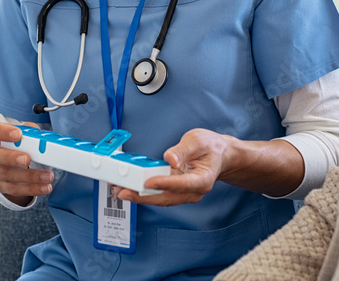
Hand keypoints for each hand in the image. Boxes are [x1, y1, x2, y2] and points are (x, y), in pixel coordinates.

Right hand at [0, 120, 52, 205]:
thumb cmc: (15, 140)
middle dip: (11, 157)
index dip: (0, 131)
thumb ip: (29, 131)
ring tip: (48, 176)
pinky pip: (13, 189)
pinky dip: (31, 188)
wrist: (9, 158)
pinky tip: (45, 187)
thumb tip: (40, 137)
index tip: (18, 134)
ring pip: (6, 175)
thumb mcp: (21, 131)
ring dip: (29, 176)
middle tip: (27, 159)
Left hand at [116, 128, 230, 205]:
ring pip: (160, 199)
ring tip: (120, 190)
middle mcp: (193, 191)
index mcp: (202, 179)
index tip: (149, 181)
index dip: (165, 183)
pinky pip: (158, 194)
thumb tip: (170, 158)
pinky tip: (129, 187)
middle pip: (166, 197)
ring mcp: (183, 193)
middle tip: (124, 191)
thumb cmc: (210, 148)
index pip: (182, 184)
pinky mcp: (175, 191)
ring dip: (139, 196)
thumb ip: (184, 149)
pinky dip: (143, 192)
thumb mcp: (198, 141)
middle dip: (144, 196)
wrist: (218, 155)